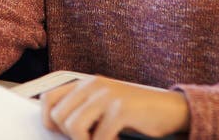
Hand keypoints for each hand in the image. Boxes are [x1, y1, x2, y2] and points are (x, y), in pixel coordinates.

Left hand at [41, 76, 189, 139]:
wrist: (170, 109)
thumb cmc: (135, 111)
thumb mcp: (103, 104)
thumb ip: (82, 109)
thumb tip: (56, 126)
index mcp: (85, 83)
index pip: (48, 99)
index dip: (48, 121)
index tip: (61, 134)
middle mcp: (93, 85)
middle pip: (58, 116)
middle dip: (70, 136)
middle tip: (89, 138)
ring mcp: (107, 96)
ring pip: (74, 127)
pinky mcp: (121, 109)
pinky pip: (100, 137)